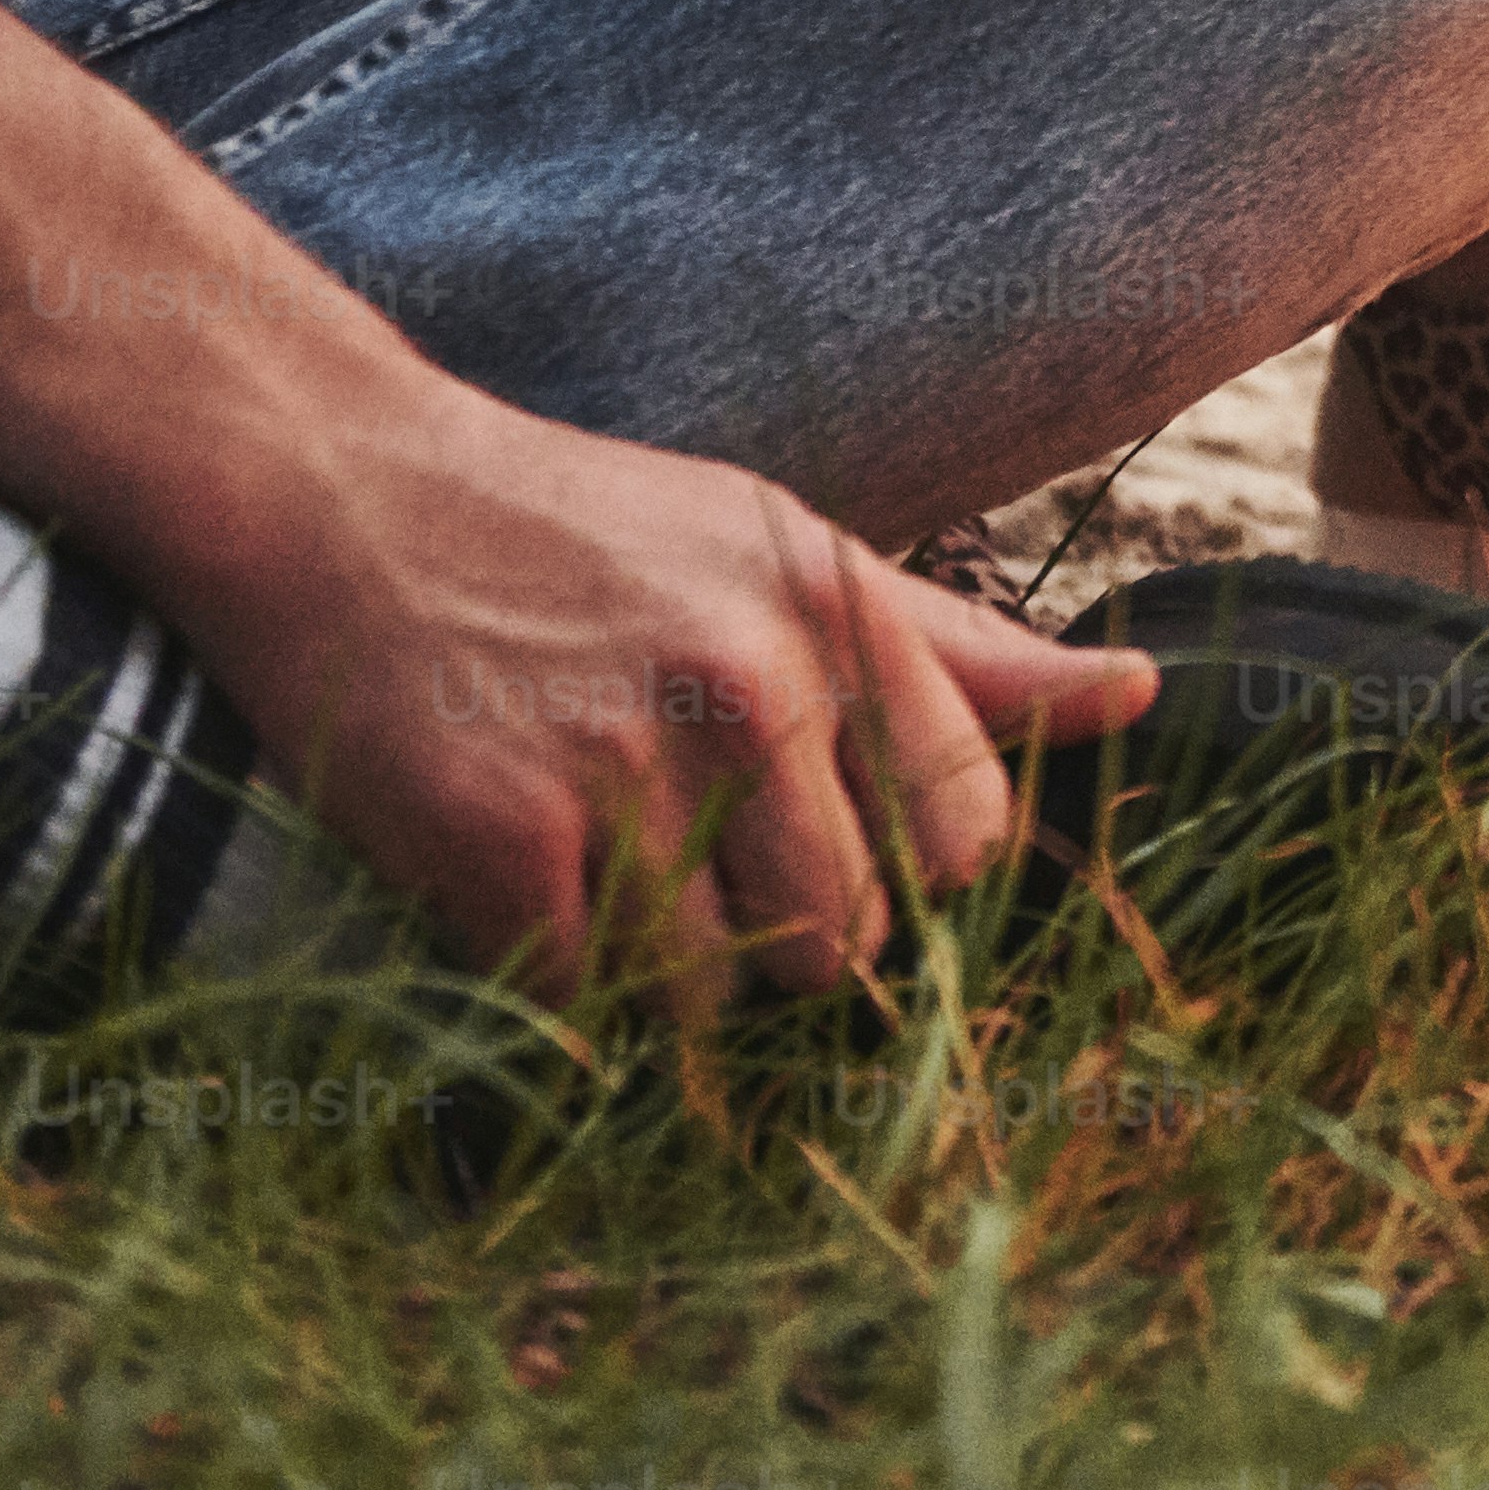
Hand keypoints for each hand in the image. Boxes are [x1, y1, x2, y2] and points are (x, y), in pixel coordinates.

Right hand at [149, 373, 1152, 1016]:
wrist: (349, 492)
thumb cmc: (588, 532)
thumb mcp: (787, 551)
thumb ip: (958, 649)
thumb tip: (1139, 697)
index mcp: (839, 614)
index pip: (967, 842)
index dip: (900, 870)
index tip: (822, 839)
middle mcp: (752, 686)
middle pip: (846, 940)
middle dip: (777, 933)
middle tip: (683, 853)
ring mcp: (624, 766)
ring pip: (718, 988)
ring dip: (664, 965)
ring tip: (596, 854)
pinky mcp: (499, 840)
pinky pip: (586, 998)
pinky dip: (556, 975)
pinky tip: (516, 878)